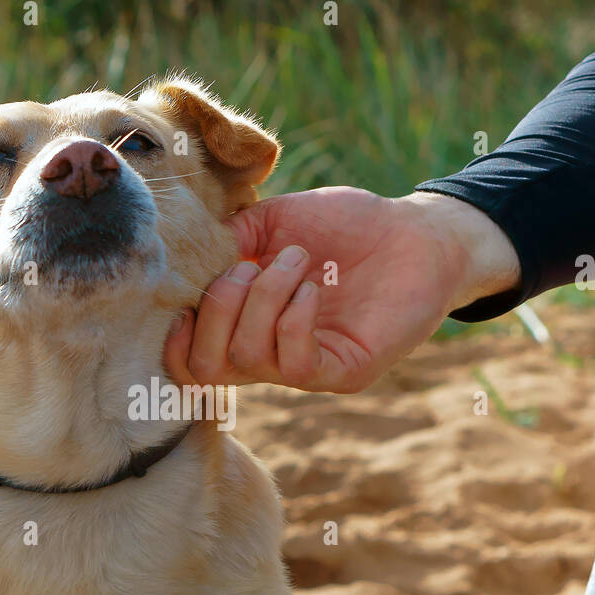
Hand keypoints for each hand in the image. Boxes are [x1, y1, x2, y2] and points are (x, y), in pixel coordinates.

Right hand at [163, 188, 520, 392]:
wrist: (416, 232)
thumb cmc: (347, 226)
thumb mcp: (276, 221)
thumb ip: (231, 239)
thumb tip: (190, 254)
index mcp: (247, 325)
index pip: (191, 362)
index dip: (178, 334)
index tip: (192, 290)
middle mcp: (269, 355)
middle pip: (207, 367)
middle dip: (217, 307)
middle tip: (250, 265)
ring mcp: (305, 368)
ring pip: (247, 358)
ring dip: (263, 298)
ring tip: (298, 260)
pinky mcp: (342, 372)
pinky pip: (295, 363)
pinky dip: (293, 318)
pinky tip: (313, 287)